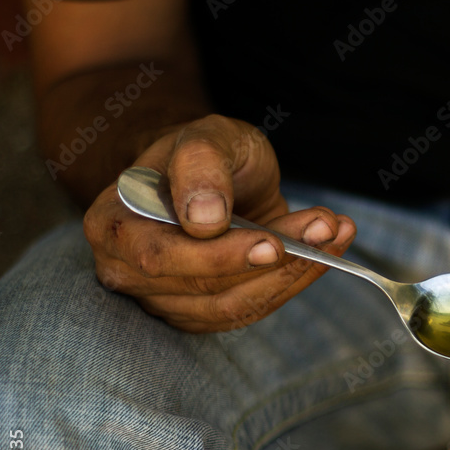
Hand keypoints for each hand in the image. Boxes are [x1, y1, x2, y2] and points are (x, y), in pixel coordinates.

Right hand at [83, 114, 355, 331]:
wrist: (215, 174)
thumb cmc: (204, 153)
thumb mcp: (206, 136)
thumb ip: (201, 164)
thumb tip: (203, 220)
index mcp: (112, 225)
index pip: (162, 257)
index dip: (220, 256)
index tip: (274, 243)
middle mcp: (129, 272)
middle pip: (205, 287)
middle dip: (274, 262)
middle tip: (328, 227)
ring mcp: (166, 299)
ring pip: (236, 304)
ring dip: (295, 272)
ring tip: (336, 231)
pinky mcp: (203, 313)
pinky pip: (252, 308)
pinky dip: (296, 282)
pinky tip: (328, 251)